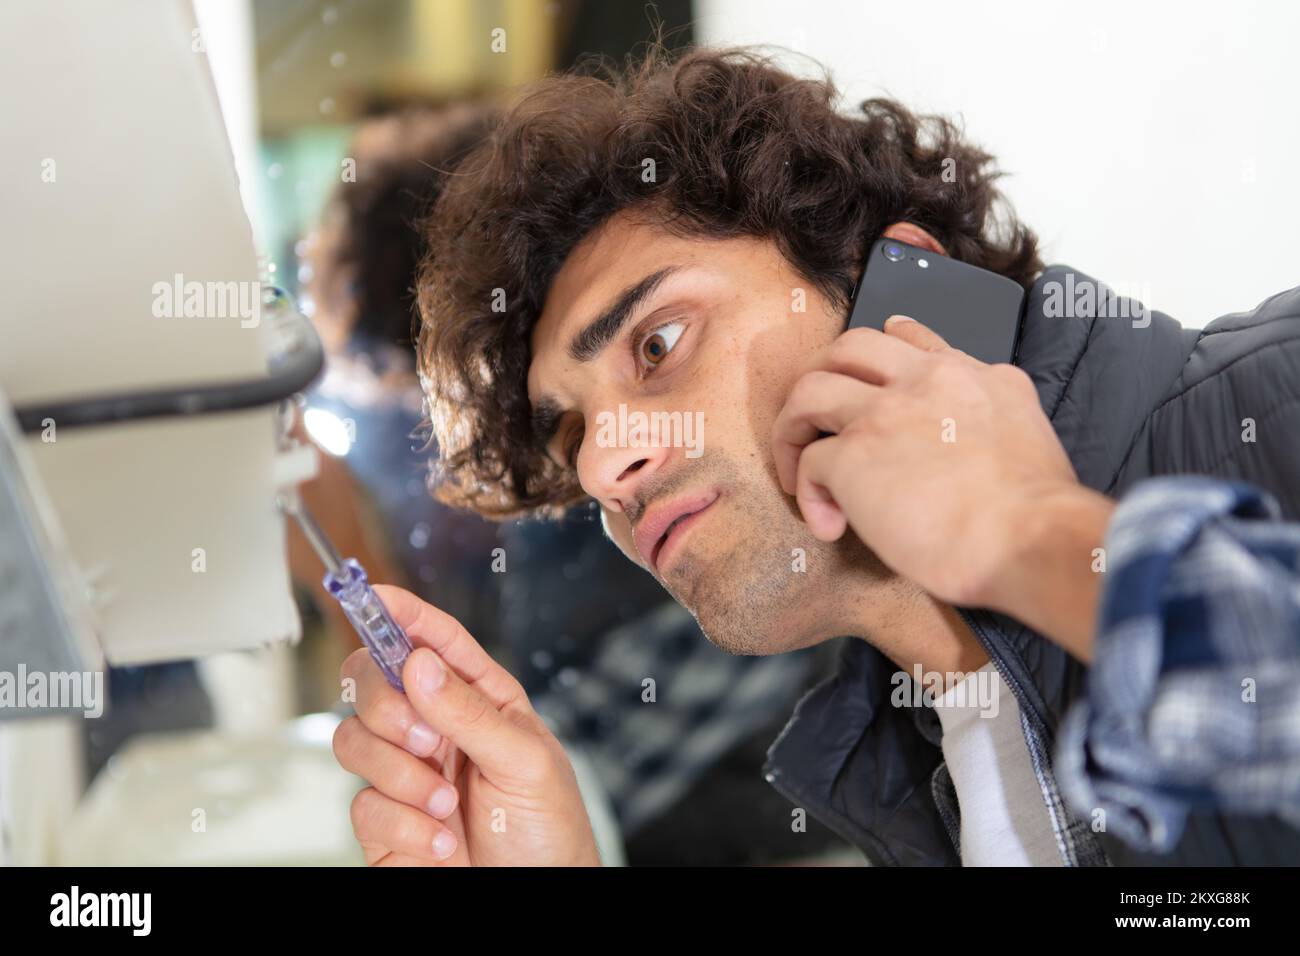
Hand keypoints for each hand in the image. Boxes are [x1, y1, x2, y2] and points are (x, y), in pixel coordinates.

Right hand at [333, 585, 600, 865]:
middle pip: (372, 683)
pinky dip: (404, 825)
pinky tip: (443, 843)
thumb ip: (470, 712)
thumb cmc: (550, 830)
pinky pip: (361, 805)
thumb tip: (419, 663)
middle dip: (389, 709)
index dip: (400, 613)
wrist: (536, 898)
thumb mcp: (526, 761)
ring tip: (447, 805)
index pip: (432, 640)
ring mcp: (405, 773)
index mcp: (477, 698)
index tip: (370, 593)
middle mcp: (434, 728)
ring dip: (400, 775)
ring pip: (353, 740)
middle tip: (427, 743)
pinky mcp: (384, 822)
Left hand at [772, 316, 1090, 610]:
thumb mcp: (1028, 432)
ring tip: (798, 473)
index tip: (866, 366)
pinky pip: (809, 462)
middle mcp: (924, 382)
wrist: (1031, 539)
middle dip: (820, 380)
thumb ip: (993, 414)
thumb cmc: (1035, 513)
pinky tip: (829, 525)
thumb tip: (980, 429)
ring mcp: (884, 414)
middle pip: (848, 348)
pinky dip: (808, 495)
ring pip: (809, 393)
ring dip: (793, 432)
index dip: (882, 350)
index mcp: (972, 377)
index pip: (913, 341)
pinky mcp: (854, 456)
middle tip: (813, 420)